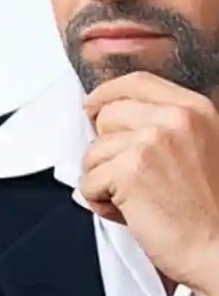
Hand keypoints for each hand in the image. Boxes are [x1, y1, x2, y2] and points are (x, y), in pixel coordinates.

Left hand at [81, 71, 218, 295]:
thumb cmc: (209, 210)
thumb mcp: (198, 149)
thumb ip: (164, 128)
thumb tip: (112, 116)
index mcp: (195, 109)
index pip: (136, 83)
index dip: (107, 94)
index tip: (93, 106)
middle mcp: (175, 119)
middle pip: (107, 116)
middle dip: (107, 149)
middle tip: (130, 178)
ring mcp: (151, 142)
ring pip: (92, 152)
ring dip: (103, 180)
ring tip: (136, 200)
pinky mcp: (129, 170)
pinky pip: (88, 181)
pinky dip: (100, 202)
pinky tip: (130, 212)